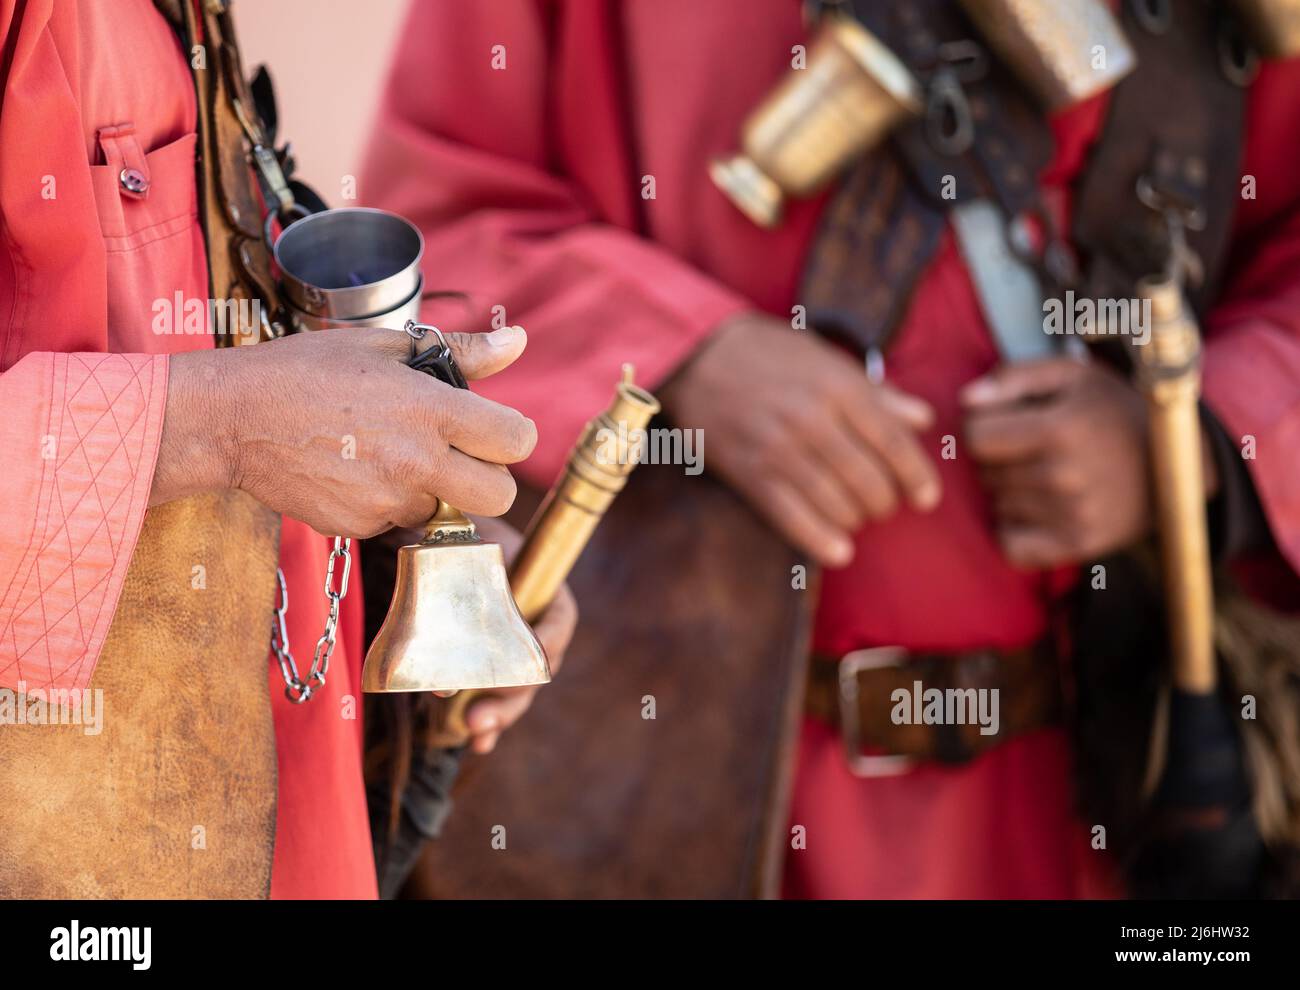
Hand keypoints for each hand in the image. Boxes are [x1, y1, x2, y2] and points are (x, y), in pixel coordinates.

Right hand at [152, 326, 537, 536]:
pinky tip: (355, 472)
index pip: (516, 441)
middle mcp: (416, 461)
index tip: (492, 429)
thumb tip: (517, 342)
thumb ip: (460, 352)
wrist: (233, 419)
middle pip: (499, 497)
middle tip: (458, 456)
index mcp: (430, 410)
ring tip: (388, 455)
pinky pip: (397, 523)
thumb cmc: (306, 372)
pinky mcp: (359, 527)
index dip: (511, 435)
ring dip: (432, 491)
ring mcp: (387, 501)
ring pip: (445, 511)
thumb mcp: (383, 346)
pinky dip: (388, 504)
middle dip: (488, 478)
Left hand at [458, 516, 577, 754]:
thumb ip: (461, 531)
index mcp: (544, 590)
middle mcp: (534, 627)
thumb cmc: (466, 532)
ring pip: (516, 692)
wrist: (450, 548)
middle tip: (479, 716)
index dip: (549, 642)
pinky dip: (488, 726)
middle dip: (511, 698)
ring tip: (473, 732)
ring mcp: (514, 653)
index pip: (559, 621)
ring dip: (498, 715)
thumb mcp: (470, 528)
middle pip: (536, 671)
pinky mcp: (491, 671)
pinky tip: (477, 744)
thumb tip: (423, 529)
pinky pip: (494, 701)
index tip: (536, 659)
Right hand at [658, 313, 940, 565]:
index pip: (892, 443)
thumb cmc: (769, 353)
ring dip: (855, 519)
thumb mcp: (827, 359)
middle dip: (884, 502)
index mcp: (838, 387)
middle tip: (883, 504)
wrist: (697, 355)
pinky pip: (793, 518)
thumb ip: (877, 392)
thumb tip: (923, 419)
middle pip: (869, 481)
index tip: (927, 498)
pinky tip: (839, 551)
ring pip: (837, 504)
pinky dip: (820, 540)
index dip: (916, 476)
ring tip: (855, 516)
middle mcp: (813, 420)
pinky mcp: (751, 474)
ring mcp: (780, 450)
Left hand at [962, 356, 1219, 567]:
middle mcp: (1065, 476)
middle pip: (984, 473)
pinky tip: (1040, 509)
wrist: (1176, 460)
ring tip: (1048, 474)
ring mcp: (1073, 515)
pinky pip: (1010, 545)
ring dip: (1010, 491)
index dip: (984, 425)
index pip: (975, 436)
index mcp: (1061, 429)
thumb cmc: (1112, 409)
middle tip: (1034, 449)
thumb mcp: (1071, 375)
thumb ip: (1014, 378)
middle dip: (998, 459)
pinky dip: (1016, 530)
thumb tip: (966, 401)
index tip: (1006, 422)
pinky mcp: (1078, 545)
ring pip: (997, 506)